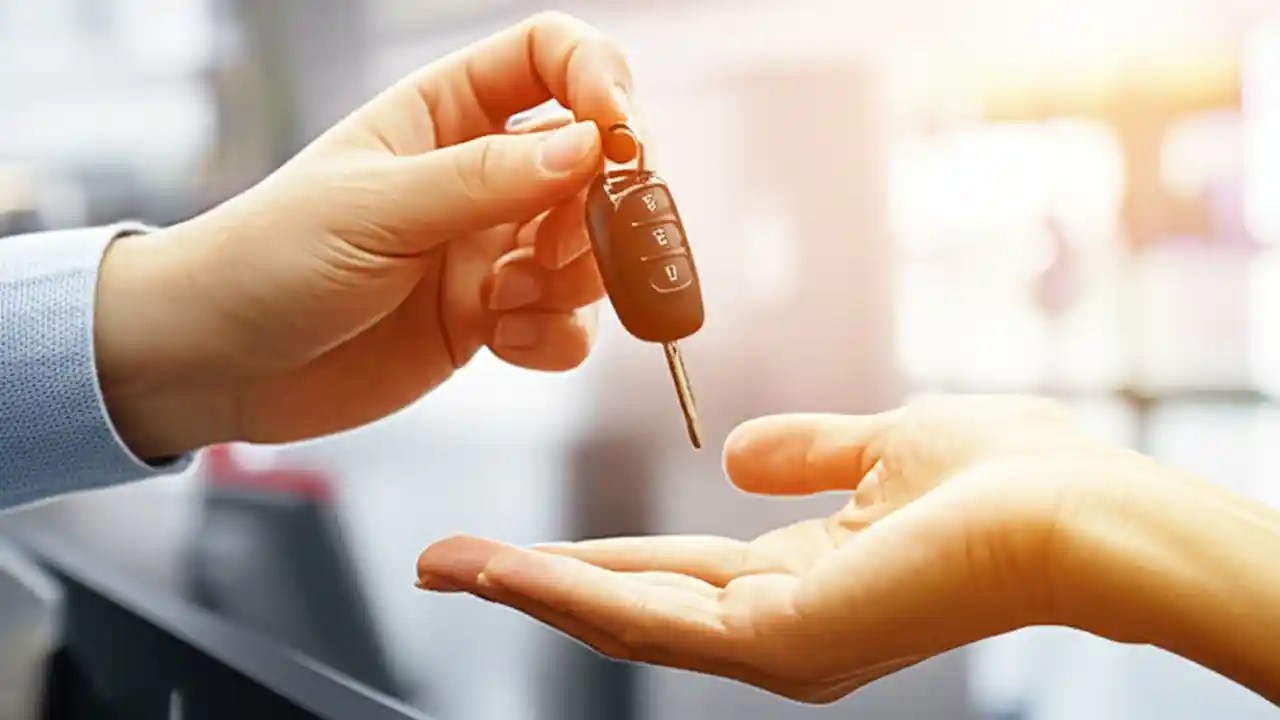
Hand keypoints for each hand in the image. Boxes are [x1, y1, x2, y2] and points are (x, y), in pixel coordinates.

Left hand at [94, 12, 634, 457]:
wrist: (216, 363)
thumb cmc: (268, 259)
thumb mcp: (375, 207)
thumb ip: (485, 180)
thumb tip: (593, 148)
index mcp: (444, 113)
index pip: (550, 59)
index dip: (600, 84)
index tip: (620, 141)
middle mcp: (479, 175)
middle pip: (594, 162)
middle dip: (605, 205)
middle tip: (577, 247)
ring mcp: (488, 247)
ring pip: (590, 250)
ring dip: (576, 280)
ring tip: (510, 302)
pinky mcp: (490, 317)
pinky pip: (564, 321)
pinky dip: (554, 336)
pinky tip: (504, 341)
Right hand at [417, 395, 1279, 703]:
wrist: (1073, 510)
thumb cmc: (1007, 479)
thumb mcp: (882, 449)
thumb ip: (809, 454)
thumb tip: (739, 456)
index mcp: (800, 580)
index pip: (670, 573)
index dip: (589, 557)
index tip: (519, 542)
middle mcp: (777, 628)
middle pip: (629, 606)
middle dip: (533, 585)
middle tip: (443, 563)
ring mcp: (775, 647)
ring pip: (624, 619)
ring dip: (531, 590)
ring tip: (449, 565)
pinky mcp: (780, 644)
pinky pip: (653, 618)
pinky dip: (574, 594)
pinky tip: (514, 572)